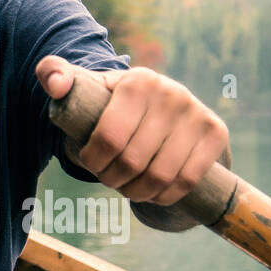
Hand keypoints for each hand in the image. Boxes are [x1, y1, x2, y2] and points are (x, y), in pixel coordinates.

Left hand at [35, 56, 229, 205]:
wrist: (160, 106)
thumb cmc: (113, 102)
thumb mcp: (86, 87)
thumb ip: (55, 75)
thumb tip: (54, 84)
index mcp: (136, 81)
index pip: (108, 138)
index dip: (94, 161)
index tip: (90, 162)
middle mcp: (171, 92)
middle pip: (133, 161)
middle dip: (113, 178)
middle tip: (109, 177)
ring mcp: (197, 112)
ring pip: (160, 175)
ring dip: (137, 191)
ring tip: (127, 186)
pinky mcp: (215, 132)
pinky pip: (186, 180)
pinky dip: (164, 195)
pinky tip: (152, 191)